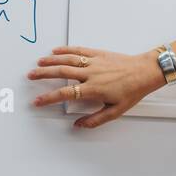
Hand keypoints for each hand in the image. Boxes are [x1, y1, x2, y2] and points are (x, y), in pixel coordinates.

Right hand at [28, 45, 164, 128]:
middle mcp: (91, 74)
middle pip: (61, 73)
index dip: (49, 98)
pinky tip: (56, 50)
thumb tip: (79, 125)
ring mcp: (94, 62)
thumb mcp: (116, 111)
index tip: (38, 101)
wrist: (145, 72)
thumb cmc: (133, 91)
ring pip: (68, 60)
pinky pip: (79, 50)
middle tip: (31, 76)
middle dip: (43, 74)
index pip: (65, 93)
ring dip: (51, 61)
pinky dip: (66, 50)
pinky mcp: (99, 53)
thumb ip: (96, 119)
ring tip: (38, 63)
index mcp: (93, 89)